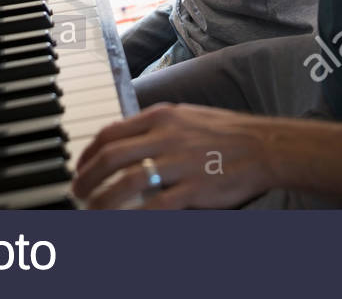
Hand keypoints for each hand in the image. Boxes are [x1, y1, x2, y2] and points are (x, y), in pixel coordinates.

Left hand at [72, 103, 276, 208]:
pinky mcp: (193, 188)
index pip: (111, 132)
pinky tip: (122, 224)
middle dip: (86, 177)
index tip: (80, 167)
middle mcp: (166, 136)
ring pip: (126, 182)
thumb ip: (156, 127)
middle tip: (76, 192)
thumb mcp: (187, 117)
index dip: (88, 152)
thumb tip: (125, 141)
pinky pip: (155, 206)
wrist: (265, 146)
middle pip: (111, 157)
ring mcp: (180, 163)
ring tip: (91, 210)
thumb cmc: (228, 133)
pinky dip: (133, 218)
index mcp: (162, 117)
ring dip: (102, 199)